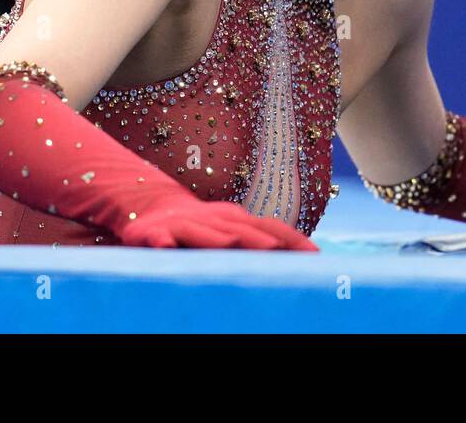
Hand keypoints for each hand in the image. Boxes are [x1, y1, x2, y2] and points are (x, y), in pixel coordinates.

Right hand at [118, 197, 319, 250]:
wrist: (153, 209)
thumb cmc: (202, 227)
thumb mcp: (231, 232)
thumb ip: (259, 242)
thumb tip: (303, 256)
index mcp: (235, 219)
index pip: (268, 226)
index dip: (290, 238)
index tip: (314, 253)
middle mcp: (212, 219)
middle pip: (238, 229)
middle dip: (257, 239)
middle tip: (275, 248)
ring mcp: (182, 224)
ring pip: (200, 232)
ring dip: (215, 238)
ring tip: (230, 244)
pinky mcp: (152, 234)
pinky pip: (157, 238)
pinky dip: (161, 242)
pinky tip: (166, 246)